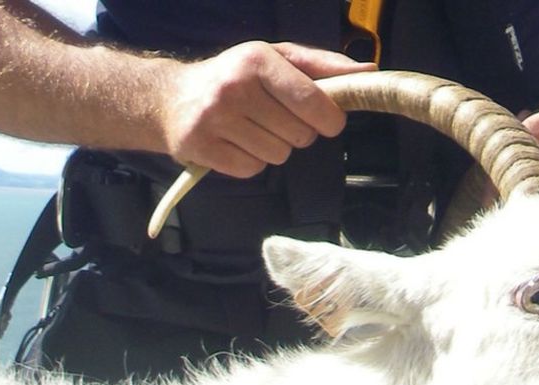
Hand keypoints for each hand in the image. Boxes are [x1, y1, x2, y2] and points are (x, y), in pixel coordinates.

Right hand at [162, 42, 375, 177]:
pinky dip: (251, 162)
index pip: (313, 102)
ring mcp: (216, 120)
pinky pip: (253, 170)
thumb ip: (323, 66)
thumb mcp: (276, 59)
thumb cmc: (235, 76)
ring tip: (253, 129)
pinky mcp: (203, 148)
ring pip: (279, 155)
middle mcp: (234, 88)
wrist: (170, 97)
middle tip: (277, 119)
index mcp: (258, 61)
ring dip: (274, 148)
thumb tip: (368, 71)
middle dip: (298, 132)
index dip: (329, 119)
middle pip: (300, 135)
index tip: (327, 120)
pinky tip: (237, 144)